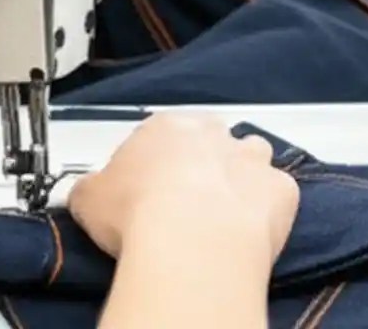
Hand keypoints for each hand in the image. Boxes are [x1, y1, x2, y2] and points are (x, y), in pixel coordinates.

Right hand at [67, 113, 299, 264]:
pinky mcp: (281, 191)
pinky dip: (267, 209)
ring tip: (222, 213)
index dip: (156, 163)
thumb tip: (85, 193)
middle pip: (211, 140)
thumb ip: (89, 188)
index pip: (162, 135)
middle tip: (186, 201)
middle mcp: (213, 134)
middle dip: (202, 163)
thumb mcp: (89, 198)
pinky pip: (277, 194)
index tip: (149, 190)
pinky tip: (249, 229)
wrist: (190, 240)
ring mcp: (252, 159)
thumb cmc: (138, 212)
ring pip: (253, 156)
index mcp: (166, 127)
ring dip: (241, 177)